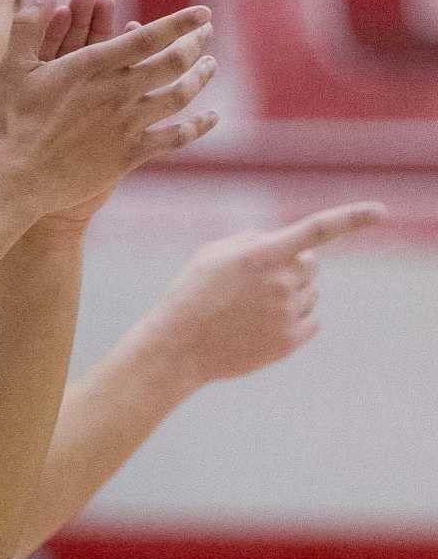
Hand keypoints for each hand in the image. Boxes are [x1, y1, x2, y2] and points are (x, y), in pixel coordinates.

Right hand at [0, 0, 217, 222]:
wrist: (14, 178)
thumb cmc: (10, 122)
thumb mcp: (12, 67)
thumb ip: (29, 25)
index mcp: (92, 67)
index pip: (150, 37)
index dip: (181, 22)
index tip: (203, 12)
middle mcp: (117, 91)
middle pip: (174, 61)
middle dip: (197, 43)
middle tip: (206, 33)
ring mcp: (127, 123)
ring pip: (180, 95)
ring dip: (201, 78)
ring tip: (210, 66)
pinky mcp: (129, 153)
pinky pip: (175, 137)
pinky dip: (198, 126)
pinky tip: (210, 118)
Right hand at [147, 202, 386, 385]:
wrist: (178, 347)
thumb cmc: (191, 295)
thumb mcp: (211, 254)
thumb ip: (253, 241)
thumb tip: (282, 242)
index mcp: (261, 254)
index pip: (316, 229)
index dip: (352, 217)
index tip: (380, 211)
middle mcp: (281, 281)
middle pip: (311, 264)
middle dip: (292, 267)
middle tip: (258, 281)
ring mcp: (288, 312)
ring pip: (310, 293)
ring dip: (289, 295)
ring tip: (249, 309)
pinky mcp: (291, 339)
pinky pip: (311, 320)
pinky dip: (293, 319)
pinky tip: (261, 326)